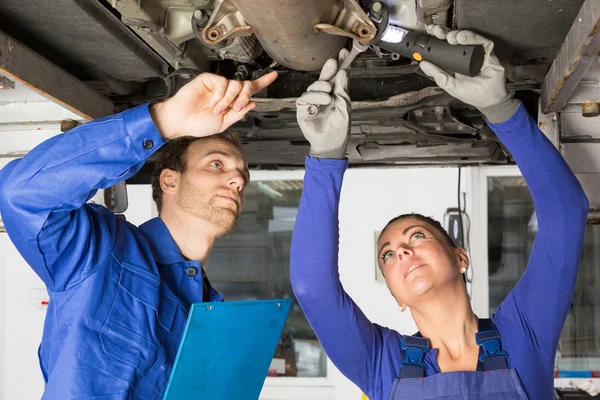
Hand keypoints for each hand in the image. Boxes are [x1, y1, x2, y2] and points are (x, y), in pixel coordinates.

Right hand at [151, 71, 277, 139]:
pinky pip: (222, 83)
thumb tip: (252, 103)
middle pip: (246, 86)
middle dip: (245, 96)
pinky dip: (220, 95)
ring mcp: (218, 85)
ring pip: (235, 85)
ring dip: (229, 99)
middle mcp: (227, 92)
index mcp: (232, 102)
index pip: (250, 90)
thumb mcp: (224, 123)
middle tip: (236, 107)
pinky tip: (213, 103)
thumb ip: (238, 113)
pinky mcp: (209, 79)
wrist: (182, 121)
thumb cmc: (199, 123)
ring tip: (218, 109)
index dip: (263, 82)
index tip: (274, 76)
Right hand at [296, 49, 350, 158]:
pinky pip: (304, 98)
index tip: (344, 54)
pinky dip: (313, 98)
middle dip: (328, 70)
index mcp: (335, 95)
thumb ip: (342, 89)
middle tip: (333, 63)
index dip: (340, 65)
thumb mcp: (345, 107)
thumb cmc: (339, 129)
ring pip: (313, 87)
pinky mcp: (303, 109)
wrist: (331, 144)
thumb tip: (343, 71)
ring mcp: (312, 102)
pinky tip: (322, 102)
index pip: (337, 77)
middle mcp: (323, 96)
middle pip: (324, 78)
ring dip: (321, 88)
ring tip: (329, 97)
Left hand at [419, 25, 519, 122]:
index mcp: (454, 61)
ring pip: (465, 37)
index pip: (443, 47)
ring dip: (456, 34)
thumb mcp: (450, 85)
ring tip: (450, 37)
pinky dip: (470, 37)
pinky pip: (480, 40)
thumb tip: (423, 64)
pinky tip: (462, 37)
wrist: (489, 99)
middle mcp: (464, 54)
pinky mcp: (488, 51)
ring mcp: (476, 51)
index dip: (436, 39)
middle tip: (436, 31)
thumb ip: (437, 74)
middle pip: (452, 39)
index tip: (427, 33)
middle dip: (443, 32)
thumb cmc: (471, 93)